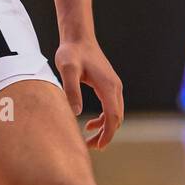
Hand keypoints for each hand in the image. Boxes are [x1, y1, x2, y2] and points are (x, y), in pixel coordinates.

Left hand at [55, 36, 123, 150]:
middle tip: (89, 147)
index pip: (113, 117)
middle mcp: (115, 87)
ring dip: (104, 128)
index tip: (99, 146)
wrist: (78, 38)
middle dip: (106, 135)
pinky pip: (111, 108)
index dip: (107, 134)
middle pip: (117, 118)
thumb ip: (71, 89)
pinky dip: (103, 119)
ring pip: (115, 114)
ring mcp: (113, 86)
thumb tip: (76, 112)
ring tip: (88, 139)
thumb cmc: (72, 52)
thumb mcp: (67, 69)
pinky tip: (88, 123)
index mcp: (108, 86)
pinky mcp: (108, 85)